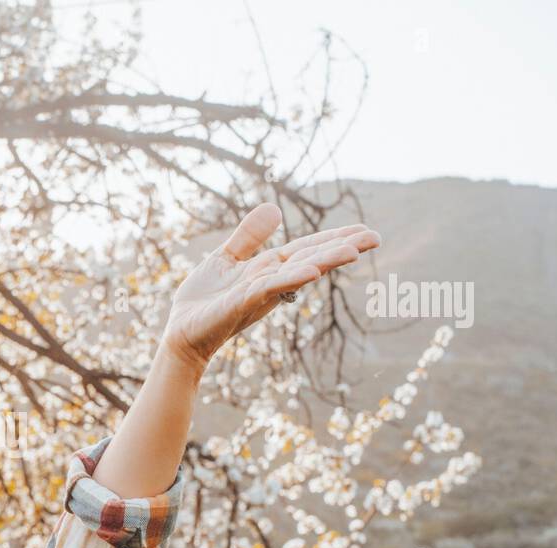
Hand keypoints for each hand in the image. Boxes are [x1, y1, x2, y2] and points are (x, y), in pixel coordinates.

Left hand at [161, 202, 379, 371]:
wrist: (181, 332)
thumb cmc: (203, 300)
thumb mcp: (226, 257)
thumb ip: (249, 235)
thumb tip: (275, 207)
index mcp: (268, 268)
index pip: (306, 249)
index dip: (334, 238)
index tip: (366, 231)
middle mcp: (269, 280)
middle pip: (310, 259)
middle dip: (341, 247)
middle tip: (376, 237)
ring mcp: (258, 293)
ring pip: (296, 272)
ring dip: (324, 261)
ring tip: (353, 250)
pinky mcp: (240, 303)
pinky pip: (269, 288)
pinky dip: (290, 279)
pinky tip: (311, 272)